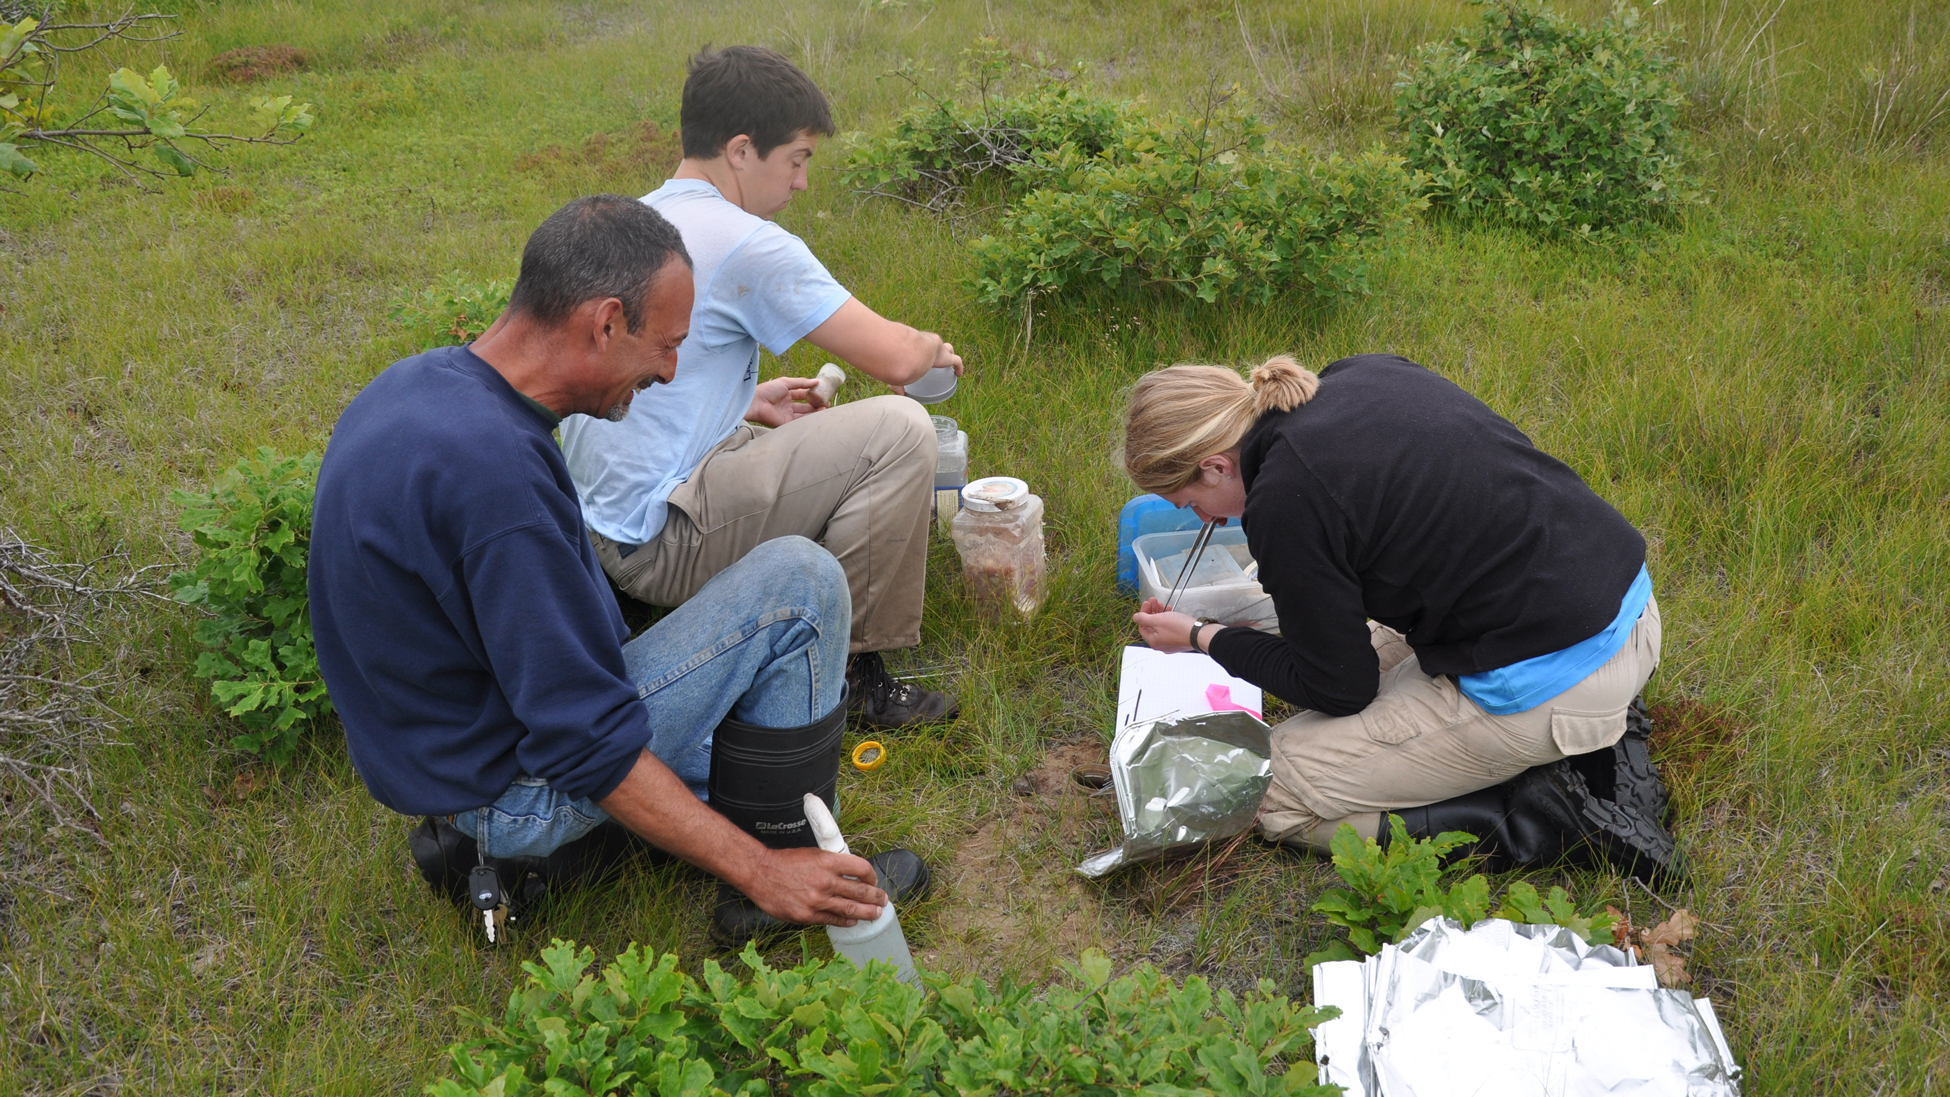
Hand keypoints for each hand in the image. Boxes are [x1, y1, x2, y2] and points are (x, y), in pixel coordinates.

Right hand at [738, 846, 886, 926]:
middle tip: (883, 900)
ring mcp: (817, 900)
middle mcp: (826, 881)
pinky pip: (833, 920)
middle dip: (876, 897)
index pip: (861, 868)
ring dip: (867, 912)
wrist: (760, 873)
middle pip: (860, 891)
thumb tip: (852, 874)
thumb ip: (833, 864)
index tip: (873, 880)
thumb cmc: (786, 862)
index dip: (872, 876)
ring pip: (850, 909)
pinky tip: (852, 921)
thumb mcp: (814, 854)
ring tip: (876, 914)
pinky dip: (846, 921)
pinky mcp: (808, 915)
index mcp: (828, 861)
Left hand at [746, 376, 825, 425]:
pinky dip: (809, 418)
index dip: (813, 394)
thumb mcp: (786, 382)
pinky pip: (800, 421)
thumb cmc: (768, 390)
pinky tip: (817, 415)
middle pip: (805, 405)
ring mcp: (787, 414)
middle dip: (816, 405)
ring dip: (815, 412)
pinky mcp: (786, 423)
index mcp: (787, 394)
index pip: (803, 394)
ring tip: (825, 409)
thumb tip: (816, 382)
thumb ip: (801, 383)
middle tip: (827, 403)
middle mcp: (788, 404)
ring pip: (804, 414)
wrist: (756, 402)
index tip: (823, 393)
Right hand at [887, 338, 961, 396]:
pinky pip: (956, 361)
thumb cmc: (899, 360)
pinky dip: (958, 367)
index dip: (922, 351)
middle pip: (936, 345)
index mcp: (916, 345)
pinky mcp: (946, 356)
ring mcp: (939, 348)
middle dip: (937, 350)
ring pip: (948, 349)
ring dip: (949, 354)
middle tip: (937, 360)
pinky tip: (959, 374)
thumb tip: (899, 394)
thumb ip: (895, 384)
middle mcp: (928, 344)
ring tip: (949, 363)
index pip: (921, 346)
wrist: (908, 350)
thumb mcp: (895, 373)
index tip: (921, 358)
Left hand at [1133, 598, 1199, 652]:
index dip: (1143, 613)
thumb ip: (1144, 618)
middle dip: (1152, 612)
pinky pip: (1170, 629)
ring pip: (1161, 627)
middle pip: (1152, 627)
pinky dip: (1168, 620)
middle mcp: (1161, 645)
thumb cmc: (1178, 628)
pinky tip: (1171, 611)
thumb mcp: (1158, 620)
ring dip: (1160, 614)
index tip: (1148, 603)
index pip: (1142, 627)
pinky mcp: (1179, 641)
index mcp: (1153, 641)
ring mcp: (1171, 644)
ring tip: (1163, 605)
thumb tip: (1135, 617)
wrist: (1199, 635)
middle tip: (1155, 601)